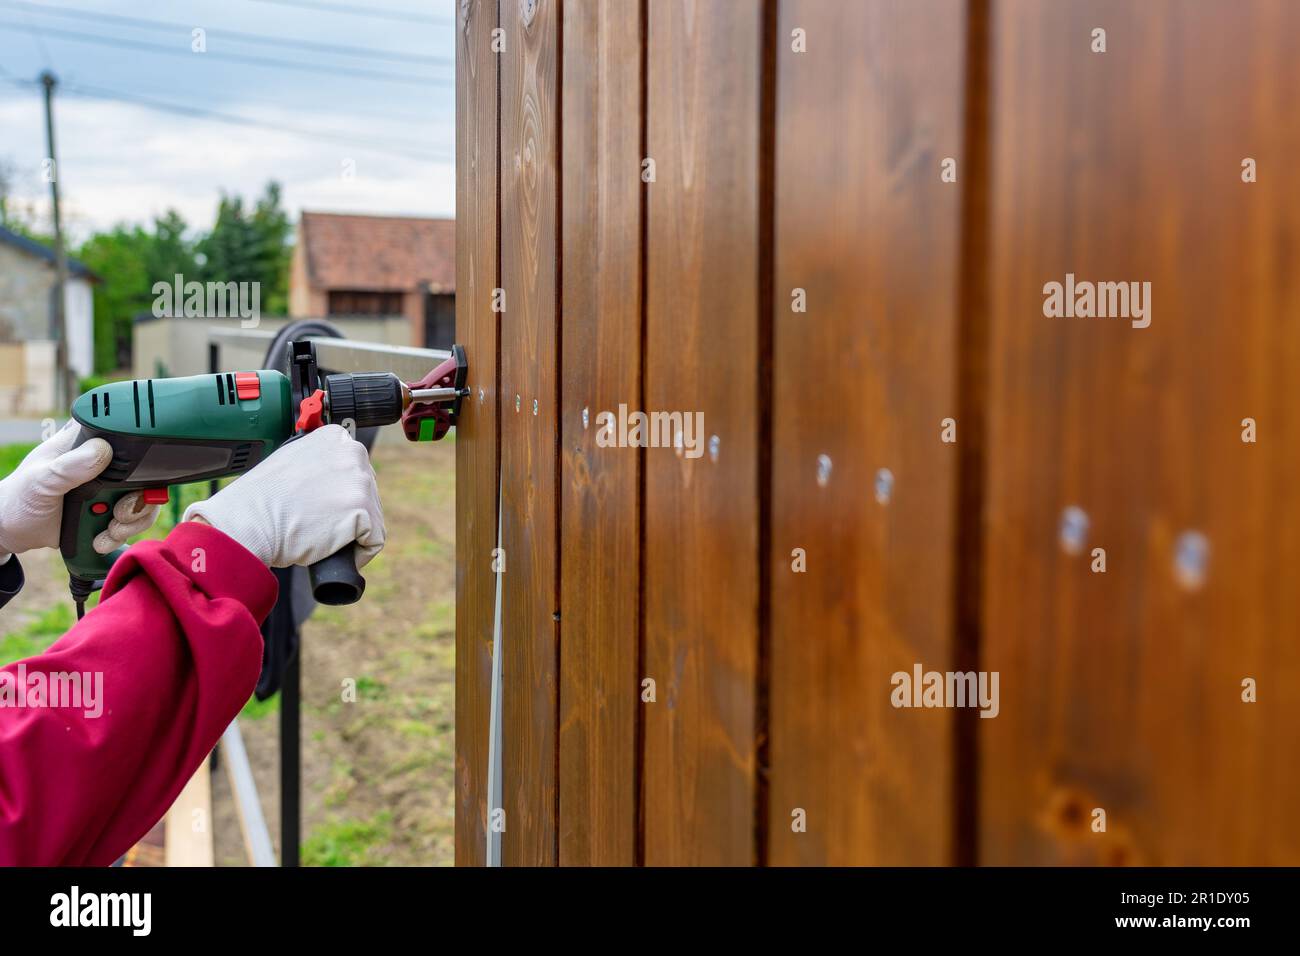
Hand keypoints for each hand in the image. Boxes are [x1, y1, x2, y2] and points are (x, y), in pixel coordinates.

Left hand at [0, 421, 160, 561]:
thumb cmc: (20, 498)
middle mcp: (103, 462)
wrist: (16, 530)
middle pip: (146, 474)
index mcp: (85, 443)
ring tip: (108, 532)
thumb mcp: (42, 480)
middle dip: (138, 501)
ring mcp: (110, 488)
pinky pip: (135, 521)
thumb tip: (104, 451)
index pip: (126, 436)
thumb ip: (70, 467)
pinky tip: (101, 539)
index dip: (140, 454)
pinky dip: (123, 534)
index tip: (129, 480)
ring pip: (144, 501)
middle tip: (118, 514)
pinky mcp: (112, 509)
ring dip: (131, 523)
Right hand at [182, 424, 384, 568]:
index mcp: (333, 437)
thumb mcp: (290, 461)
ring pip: (373, 517)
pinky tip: (334, 551)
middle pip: (367, 492)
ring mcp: (359, 480)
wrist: (250, 522)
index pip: (355, 469)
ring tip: (322, 538)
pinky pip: (374, 540)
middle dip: (349, 513)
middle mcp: (351, 452)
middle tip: (320, 525)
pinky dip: (358, 553)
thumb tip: (330, 478)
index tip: (326, 507)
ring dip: (352, 534)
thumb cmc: (261, 499)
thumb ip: (317, 462)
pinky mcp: (363, 509)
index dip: (341, 494)